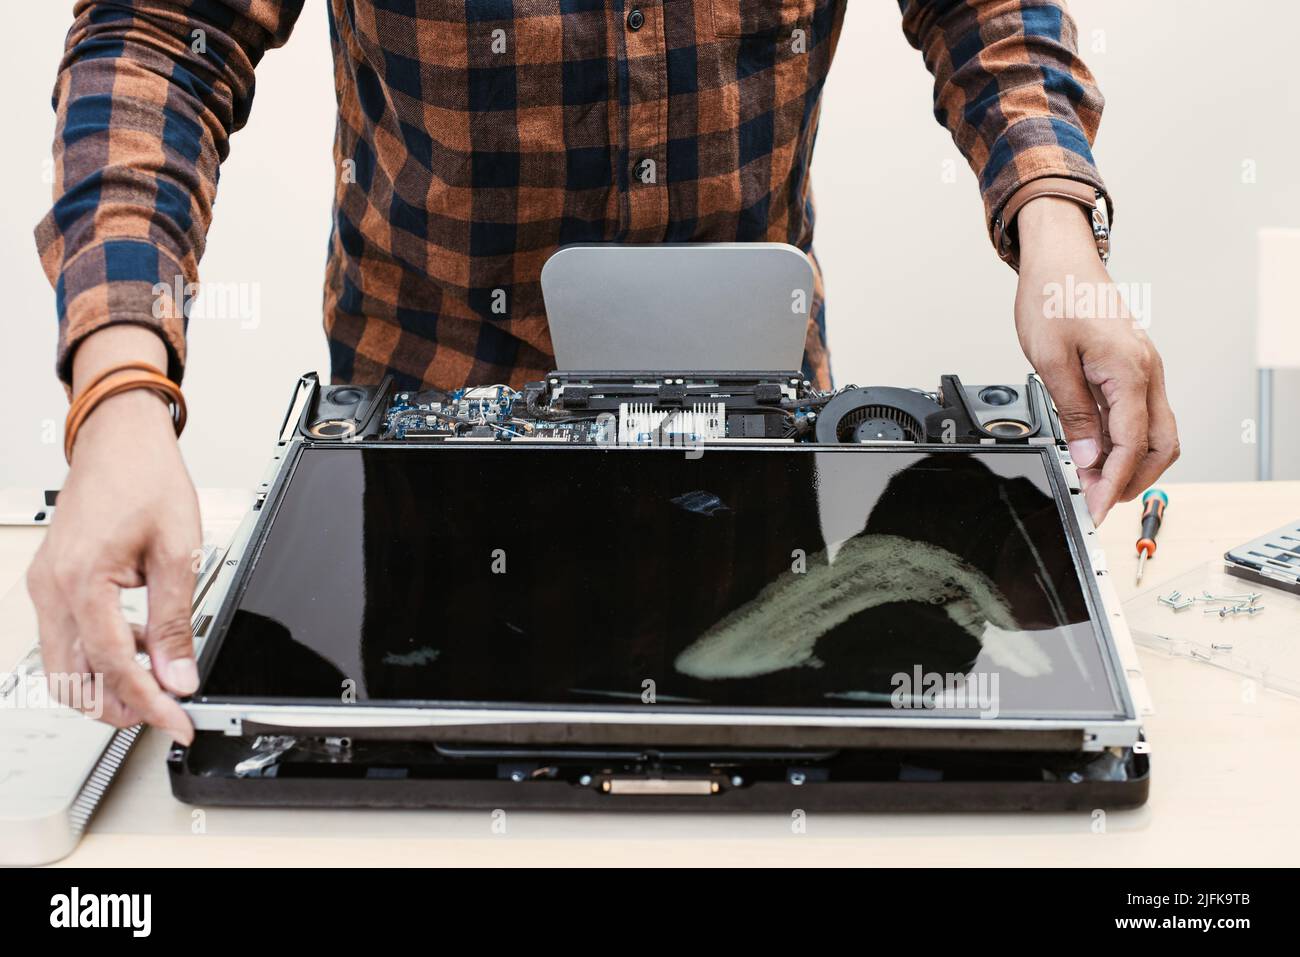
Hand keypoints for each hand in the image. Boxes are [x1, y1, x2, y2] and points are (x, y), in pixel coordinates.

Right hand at [26, 327, 198, 741]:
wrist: (119, 440)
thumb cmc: (145, 478)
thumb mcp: (178, 551)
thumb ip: (176, 620)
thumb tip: (179, 674)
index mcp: (81, 580)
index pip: (113, 665)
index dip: (149, 703)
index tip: (178, 723)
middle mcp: (51, 588)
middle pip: (76, 678)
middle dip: (120, 706)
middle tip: (166, 714)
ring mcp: (45, 586)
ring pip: (65, 665)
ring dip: (107, 685)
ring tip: (157, 684)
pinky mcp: (51, 583)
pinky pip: (67, 638)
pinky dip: (99, 657)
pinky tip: (139, 650)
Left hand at [1013, 196, 1178, 524]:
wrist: (1060, 257)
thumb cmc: (1053, 296)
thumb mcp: (1050, 361)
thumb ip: (1073, 413)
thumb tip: (1088, 457)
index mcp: (1129, 370)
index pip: (1131, 443)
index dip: (1113, 482)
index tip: (1096, 508)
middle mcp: (1147, 371)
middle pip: (1160, 444)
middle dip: (1133, 480)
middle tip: (1100, 502)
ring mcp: (1144, 368)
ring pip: (1156, 430)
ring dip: (1132, 462)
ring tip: (1098, 483)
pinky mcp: (1132, 366)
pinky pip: (1140, 412)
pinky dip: (1125, 439)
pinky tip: (1098, 451)